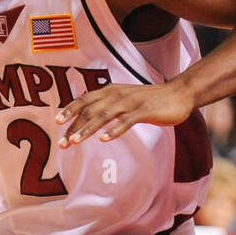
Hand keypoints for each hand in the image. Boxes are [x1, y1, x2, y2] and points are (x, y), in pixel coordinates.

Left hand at [54, 80, 195, 146]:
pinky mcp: (145, 110)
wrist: (179, 93)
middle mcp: (118, 94)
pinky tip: (104, 139)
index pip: (85, 99)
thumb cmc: (151, 99)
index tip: (56, 122)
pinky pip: (126, 121)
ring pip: (104, 115)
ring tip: (75, 141)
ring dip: (88, 129)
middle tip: (63, 143)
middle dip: (74, 126)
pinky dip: (114, 130)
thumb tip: (90, 115)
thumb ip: (109, 104)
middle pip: (90, 109)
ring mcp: (131, 102)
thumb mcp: (126, 98)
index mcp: (111, 90)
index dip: (70, 109)